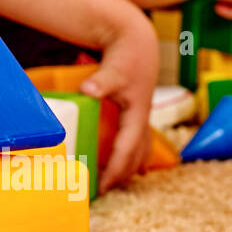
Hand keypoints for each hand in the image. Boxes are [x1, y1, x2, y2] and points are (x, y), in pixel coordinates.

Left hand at [76, 13, 157, 193]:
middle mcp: (142, 119)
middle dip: (122, 174)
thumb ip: (101, 82)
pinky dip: (132, 153)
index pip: (127, 150)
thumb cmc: (126, 56)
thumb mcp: (113, 69)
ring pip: (141, 149)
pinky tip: (128, 163)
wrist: (137, 40)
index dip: (115, 170)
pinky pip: (137, 139)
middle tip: (104, 191)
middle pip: (136, 155)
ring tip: (115, 182)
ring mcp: (142, 115)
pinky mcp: (137, 111)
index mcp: (137, 114)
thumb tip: (89, 91)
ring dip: (129, 166)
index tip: (102, 186)